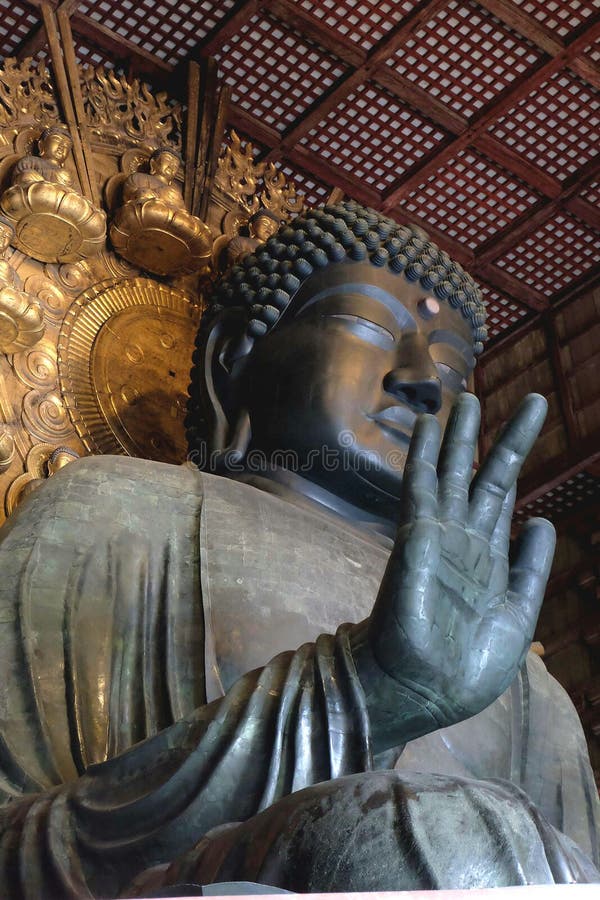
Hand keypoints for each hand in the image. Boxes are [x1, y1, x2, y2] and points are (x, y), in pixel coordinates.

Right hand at [351, 393, 555, 751]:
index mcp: (489, 557)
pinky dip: (426, 456)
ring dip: (458, 435)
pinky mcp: (417, 538)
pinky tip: (430, 426)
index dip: (511, 458)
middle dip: (487, 436)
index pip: (502, 495)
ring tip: (464, 398)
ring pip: (451, 473)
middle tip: (490, 396)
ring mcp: (440, 536)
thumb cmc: (470, 664)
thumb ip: (532, 568)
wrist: (428, 691)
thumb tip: (541, 520)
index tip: (524, 421)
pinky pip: (422, 488)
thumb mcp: (519, 615)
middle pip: (479, 475)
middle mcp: (464, 539)